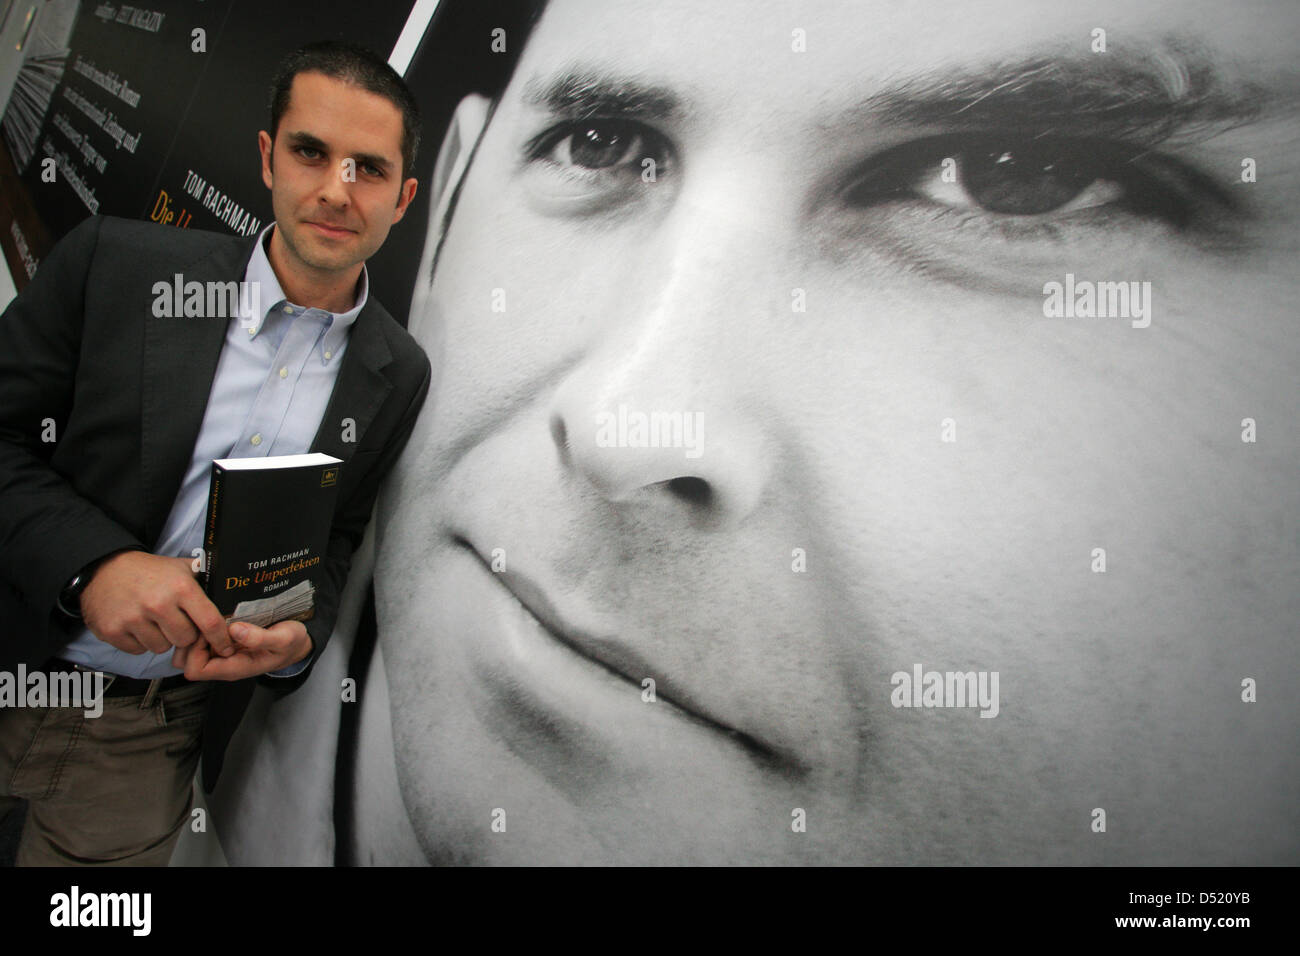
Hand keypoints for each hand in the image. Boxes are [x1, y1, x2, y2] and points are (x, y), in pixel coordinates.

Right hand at [79, 552, 233, 656]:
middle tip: (175, 621)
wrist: (103, 569)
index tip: (225, 648)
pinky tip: (137, 625)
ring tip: (153, 621)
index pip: (209, 622)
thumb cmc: (149, 571)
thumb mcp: (181, 568)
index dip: (220, 639)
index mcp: (180, 588)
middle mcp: (158, 604)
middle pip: (185, 639)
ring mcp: (133, 618)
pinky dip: (140, 642)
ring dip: (161, 639)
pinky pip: (138, 650)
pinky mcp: (113, 631)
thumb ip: (206, 581)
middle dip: (184, 634)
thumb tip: (232, 593)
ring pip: (161, 648)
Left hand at [171, 619, 312, 680]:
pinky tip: (215, 613)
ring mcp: (223, 653)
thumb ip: (260, 638)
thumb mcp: (283, 639)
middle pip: (187, 660)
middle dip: (191, 640)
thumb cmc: (291, 643)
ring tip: (209, 615)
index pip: (195, 669)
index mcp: (234, 668)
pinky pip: (203, 638)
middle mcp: (224, 663)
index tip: (208, 631)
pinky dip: (204, 626)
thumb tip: (235, 630)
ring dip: (196, 631)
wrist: (298, 642)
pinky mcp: (225, 642)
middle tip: (205, 620)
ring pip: (191, 648)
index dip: (195, 650)